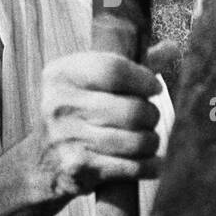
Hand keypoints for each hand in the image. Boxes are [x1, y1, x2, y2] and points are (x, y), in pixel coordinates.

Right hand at [35, 44, 176, 197]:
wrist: (41, 163)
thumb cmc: (77, 115)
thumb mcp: (91, 83)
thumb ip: (131, 65)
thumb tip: (173, 48)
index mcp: (61, 74)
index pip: (113, 70)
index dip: (143, 80)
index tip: (154, 89)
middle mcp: (59, 104)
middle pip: (130, 109)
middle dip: (151, 115)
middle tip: (150, 118)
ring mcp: (67, 137)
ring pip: (136, 140)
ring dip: (151, 141)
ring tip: (147, 139)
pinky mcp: (78, 167)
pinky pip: (132, 167)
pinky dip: (150, 165)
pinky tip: (152, 162)